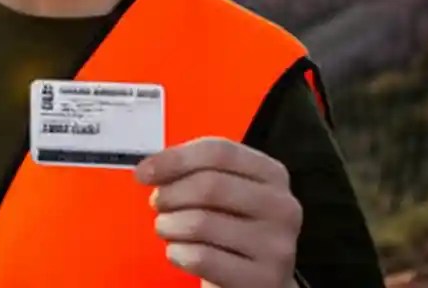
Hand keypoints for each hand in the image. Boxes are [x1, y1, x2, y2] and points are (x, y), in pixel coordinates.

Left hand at [135, 137, 301, 287]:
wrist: (256, 281)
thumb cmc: (231, 230)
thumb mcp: (222, 194)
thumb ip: (191, 172)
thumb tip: (149, 168)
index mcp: (271, 174)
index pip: (219, 152)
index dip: (175, 159)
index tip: (145, 171)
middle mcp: (282, 206)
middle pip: (210, 185)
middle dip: (171, 194)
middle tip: (157, 203)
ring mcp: (277, 245)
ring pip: (202, 223)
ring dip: (169, 225)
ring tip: (168, 229)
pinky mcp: (264, 278)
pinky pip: (202, 258)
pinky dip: (178, 253)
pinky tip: (179, 252)